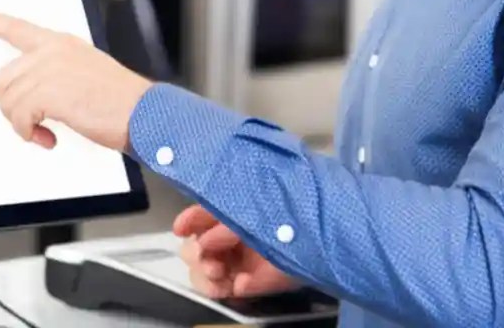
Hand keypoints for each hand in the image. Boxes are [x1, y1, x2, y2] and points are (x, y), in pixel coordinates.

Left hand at [0, 0, 153, 151]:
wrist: (146, 113)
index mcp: (60, 43)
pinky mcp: (49, 90)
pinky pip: (18, 117)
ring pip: (7, 101)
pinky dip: (29, 134)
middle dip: (14, 109)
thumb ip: (52, 78)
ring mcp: (50, 68)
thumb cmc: (120, 103)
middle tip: (38, 125)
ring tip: (47, 132)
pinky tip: (49, 138)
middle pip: (3, 80)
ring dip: (23, 125)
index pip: (14, 27)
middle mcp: (52, 50)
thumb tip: (24, 102)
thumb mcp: (84, 78)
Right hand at [174, 204, 297, 298]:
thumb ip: (225, 225)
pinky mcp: (246, 285)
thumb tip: (204, 242)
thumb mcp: (254, 214)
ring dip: (203, 272)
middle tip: (209, 256)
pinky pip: (219, 290)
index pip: (201, 216)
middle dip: (196, 252)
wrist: (321, 248)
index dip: (188, 221)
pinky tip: (230, 284)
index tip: (181, 228)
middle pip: (194, 246)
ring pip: (201, 270)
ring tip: (218, 272)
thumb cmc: (292, 221)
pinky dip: (220, 288)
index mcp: (234, 214)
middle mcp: (232, 238)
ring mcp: (237, 262)